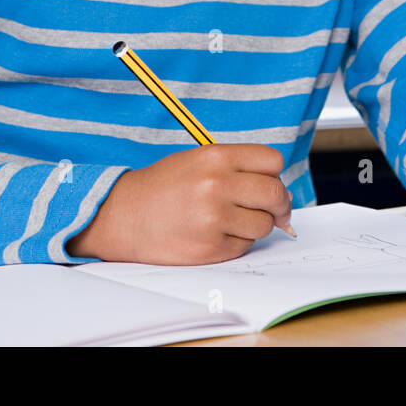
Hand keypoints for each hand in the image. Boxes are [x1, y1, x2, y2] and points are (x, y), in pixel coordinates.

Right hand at [65, 144, 293, 263]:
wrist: (124, 216)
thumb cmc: (164, 187)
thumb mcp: (199, 161)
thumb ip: (238, 170)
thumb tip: (282, 195)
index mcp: (216, 157)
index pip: (272, 161)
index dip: (274, 174)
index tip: (269, 183)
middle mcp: (217, 185)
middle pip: (275, 194)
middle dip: (279, 204)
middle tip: (274, 210)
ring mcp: (214, 218)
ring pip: (264, 224)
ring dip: (256, 225)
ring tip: (232, 220)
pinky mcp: (210, 248)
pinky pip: (245, 246)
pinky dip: (237, 242)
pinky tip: (217, 234)